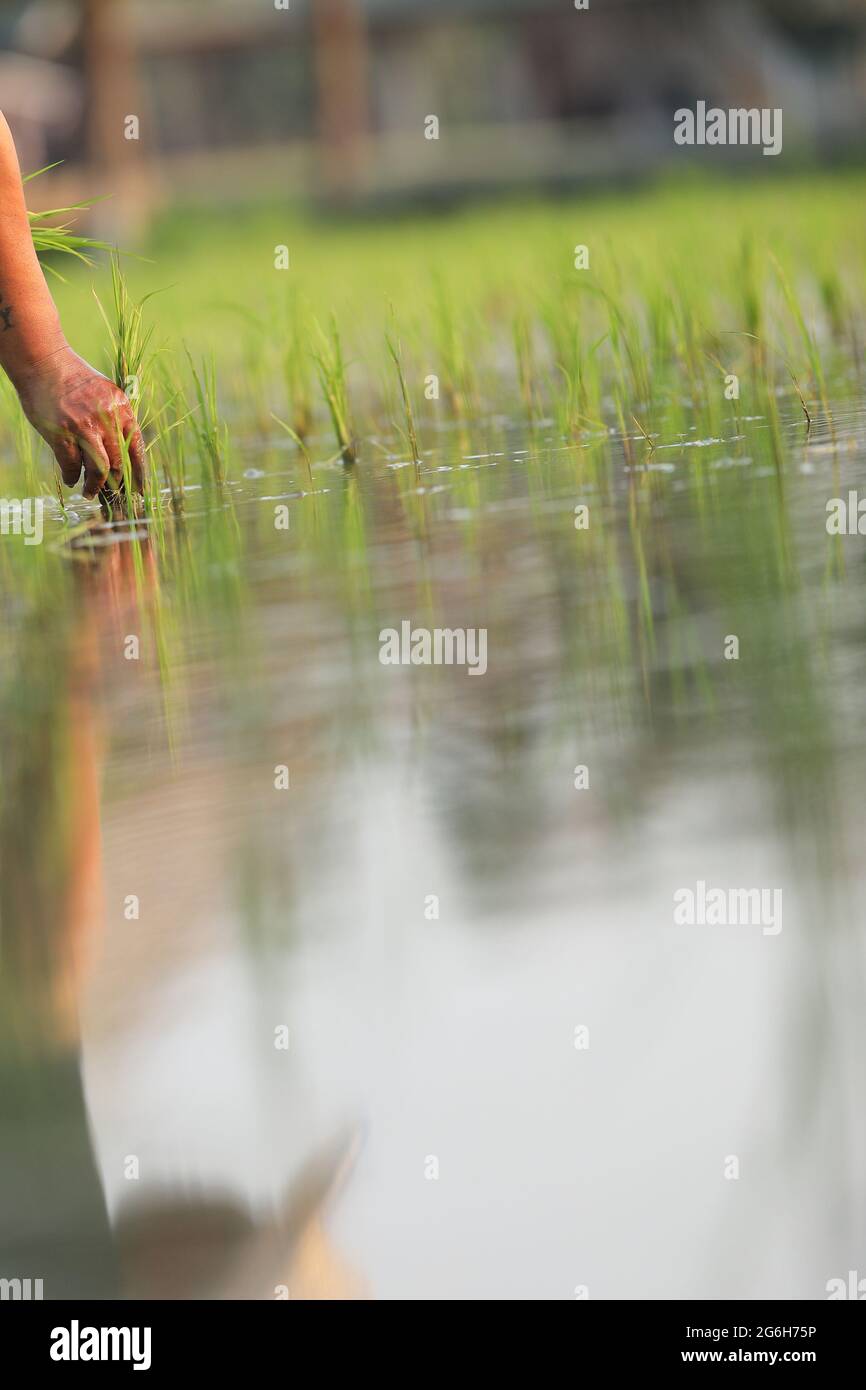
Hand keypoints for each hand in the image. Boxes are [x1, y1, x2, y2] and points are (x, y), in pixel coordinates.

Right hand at [18, 346, 145, 497]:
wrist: (46, 363)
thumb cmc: (76, 381)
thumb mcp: (106, 394)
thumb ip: (117, 418)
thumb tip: (124, 452)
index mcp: (121, 409)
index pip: (136, 449)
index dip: (139, 473)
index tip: (139, 489)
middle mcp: (106, 419)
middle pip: (118, 464)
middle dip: (116, 485)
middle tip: (113, 496)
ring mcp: (83, 426)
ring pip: (98, 469)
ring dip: (94, 487)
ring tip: (89, 493)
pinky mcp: (62, 432)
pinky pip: (72, 465)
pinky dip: (72, 476)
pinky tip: (71, 480)